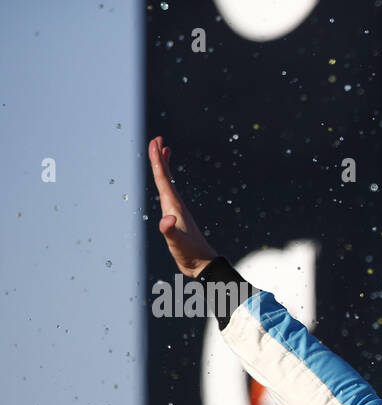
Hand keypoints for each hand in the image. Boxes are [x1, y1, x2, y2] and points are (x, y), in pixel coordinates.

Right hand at [149, 136, 217, 276]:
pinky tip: (166, 184)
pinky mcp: (177, 217)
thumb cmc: (190, 253)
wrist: (203, 264)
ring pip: (169, 183)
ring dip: (164, 167)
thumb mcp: (177, 242)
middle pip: (167, 176)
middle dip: (161, 158)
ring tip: (163, 153)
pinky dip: (166, 184)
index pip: (164, 178)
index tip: (155, 143)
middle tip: (158, 139)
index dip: (158, 160)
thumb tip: (167, 220)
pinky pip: (169, 194)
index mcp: (174, 205)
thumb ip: (170, 230)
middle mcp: (176, 204)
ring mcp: (177, 210)